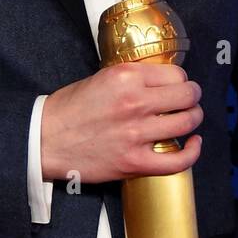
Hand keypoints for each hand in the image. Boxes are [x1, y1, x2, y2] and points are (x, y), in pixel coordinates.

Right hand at [40, 61, 202, 183]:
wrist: (44, 140)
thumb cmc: (68, 110)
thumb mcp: (100, 78)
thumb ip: (131, 78)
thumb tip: (159, 82)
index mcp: (126, 77)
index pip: (175, 74)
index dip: (180, 80)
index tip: (177, 86)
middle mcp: (135, 103)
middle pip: (187, 96)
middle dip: (192, 97)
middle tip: (188, 100)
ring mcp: (137, 134)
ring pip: (187, 123)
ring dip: (193, 119)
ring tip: (189, 118)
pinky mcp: (135, 162)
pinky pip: (178, 160)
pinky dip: (192, 152)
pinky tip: (193, 144)